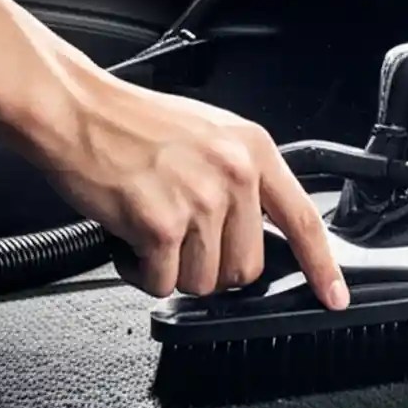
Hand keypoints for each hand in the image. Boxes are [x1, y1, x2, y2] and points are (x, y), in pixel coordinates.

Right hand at [31, 75, 348, 309]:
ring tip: (149, 231)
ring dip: (172, 270)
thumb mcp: (208, 136)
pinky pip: (162, 283)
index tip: (333, 296)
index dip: (321, 267)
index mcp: (253, 151)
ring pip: (204, 281)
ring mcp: (200, 202)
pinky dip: (141, 273)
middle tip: (178, 238)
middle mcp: (234, 175)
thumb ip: (240, 180)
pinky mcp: (161, 225)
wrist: (74, 110)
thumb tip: (255, 230)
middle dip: (211, 267)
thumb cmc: (130, 124)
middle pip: (246, 268)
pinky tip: (127, 240)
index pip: (303, 220)